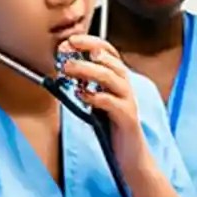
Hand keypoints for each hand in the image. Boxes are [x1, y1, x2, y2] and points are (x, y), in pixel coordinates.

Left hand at [59, 35, 145, 168]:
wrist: (131, 156)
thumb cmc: (112, 127)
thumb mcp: (98, 101)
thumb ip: (87, 85)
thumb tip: (66, 69)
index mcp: (119, 79)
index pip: (109, 51)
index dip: (91, 42)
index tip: (71, 40)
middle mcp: (126, 86)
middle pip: (109, 60)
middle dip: (86, 51)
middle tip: (65, 50)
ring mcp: (128, 101)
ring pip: (110, 77)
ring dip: (86, 70)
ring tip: (68, 68)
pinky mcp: (126, 117)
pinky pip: (111, 102)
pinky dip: (94, 96)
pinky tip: (81, 95)